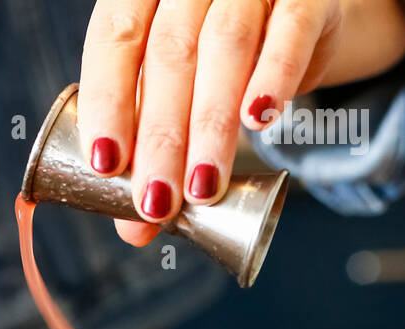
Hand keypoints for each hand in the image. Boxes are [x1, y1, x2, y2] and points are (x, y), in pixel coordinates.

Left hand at [77, 0, 350, 246]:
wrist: (298, 14)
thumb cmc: (218, 60)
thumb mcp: (177, 96)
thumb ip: (151, 151)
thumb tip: (137, 230)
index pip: (114, 37)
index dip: (107, 101)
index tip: (106, 164)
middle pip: (170, 53)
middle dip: (162, 136)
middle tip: (158, 200)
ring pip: (225, 45)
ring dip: (211, 125)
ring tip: (203, 188)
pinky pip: (290, 31)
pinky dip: (273, 77)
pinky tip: (258, 120)